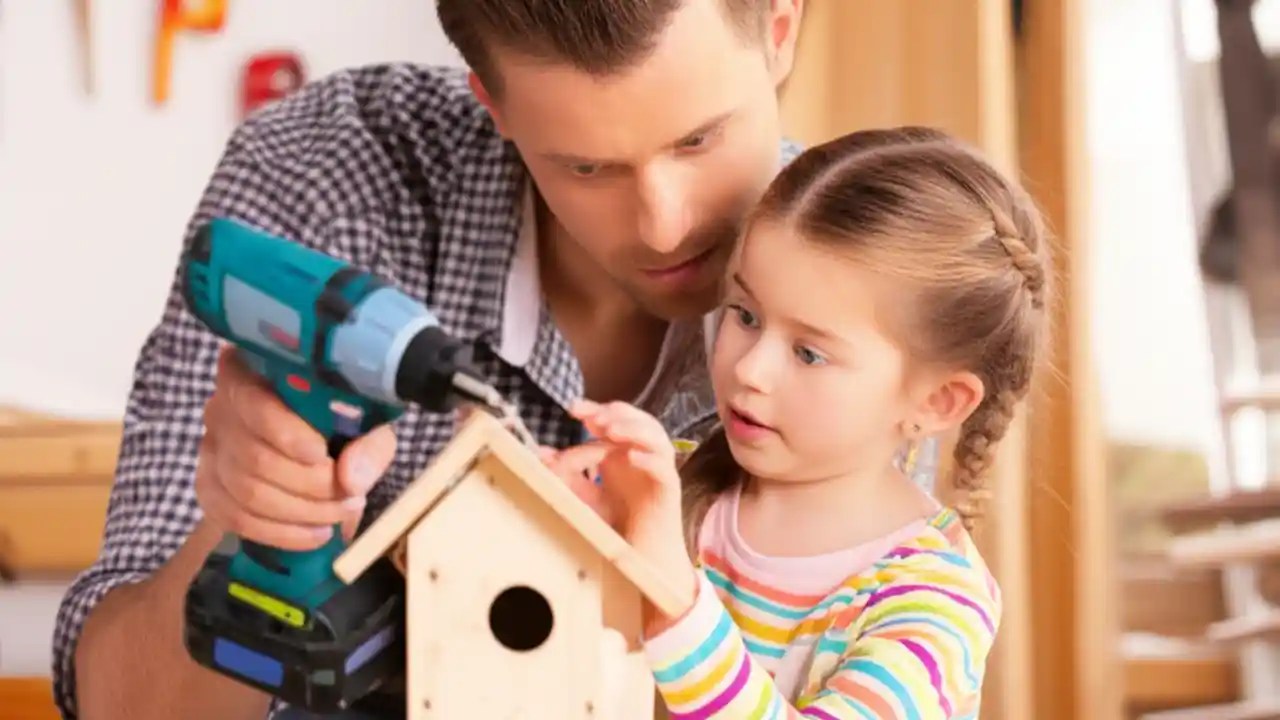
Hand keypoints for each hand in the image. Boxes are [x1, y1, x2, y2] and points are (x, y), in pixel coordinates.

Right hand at [195, 346, 395, 549]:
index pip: (254, 404)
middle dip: (310, 487)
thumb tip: (351, 479)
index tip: (322, 454)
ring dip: (301, 513)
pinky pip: (235, 519)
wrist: (324, 446)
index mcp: (254, 373)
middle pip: (255, 459)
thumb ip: (367, 445)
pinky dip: (281, 532)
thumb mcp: (367, 423)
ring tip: (340, 514)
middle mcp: (222, 408)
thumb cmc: (341, 422)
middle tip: (350, 497)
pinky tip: (315, 533)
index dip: (286, 434)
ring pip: (247, 493)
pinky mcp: (209, 487)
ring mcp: (211, 449)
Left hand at [542, 399, 697, 632]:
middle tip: (595, 419)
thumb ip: (567, 476)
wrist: (641, 561)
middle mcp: (642, 458)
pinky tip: (632, 459)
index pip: (615, 420)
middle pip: (639, 421)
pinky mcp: (669, 491)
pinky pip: (665, 469)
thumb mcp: (584, 499)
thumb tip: (541, 454)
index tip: (574, 409)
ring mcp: (658, 472)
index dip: (597, 410)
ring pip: (657, 438)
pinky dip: (651, 460)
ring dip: (635, 429)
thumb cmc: (615, 528)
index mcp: (623, 454)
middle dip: (617, 414)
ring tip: (611, 430)